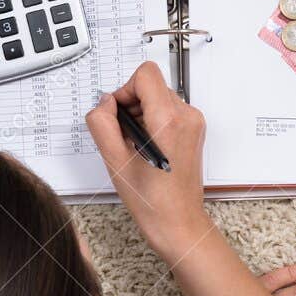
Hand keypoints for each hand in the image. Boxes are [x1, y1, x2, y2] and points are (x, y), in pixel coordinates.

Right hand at [85, 62, 210, 258]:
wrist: (178, 222)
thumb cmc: (152, 200)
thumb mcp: (114, 160)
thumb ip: (102, 122)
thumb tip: (105, 103)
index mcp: (169, 120)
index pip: (145, 74)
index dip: (124, 90)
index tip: (118, 114)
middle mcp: (187, 117)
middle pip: (151, 86)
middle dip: (131, 106)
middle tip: (125, 138)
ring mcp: (194, 123)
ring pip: (158, 98)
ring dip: (141, 116)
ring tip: (137, 147)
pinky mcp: (194, 130)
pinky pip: (168, 112)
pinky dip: (153, 123)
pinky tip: (147, 149)